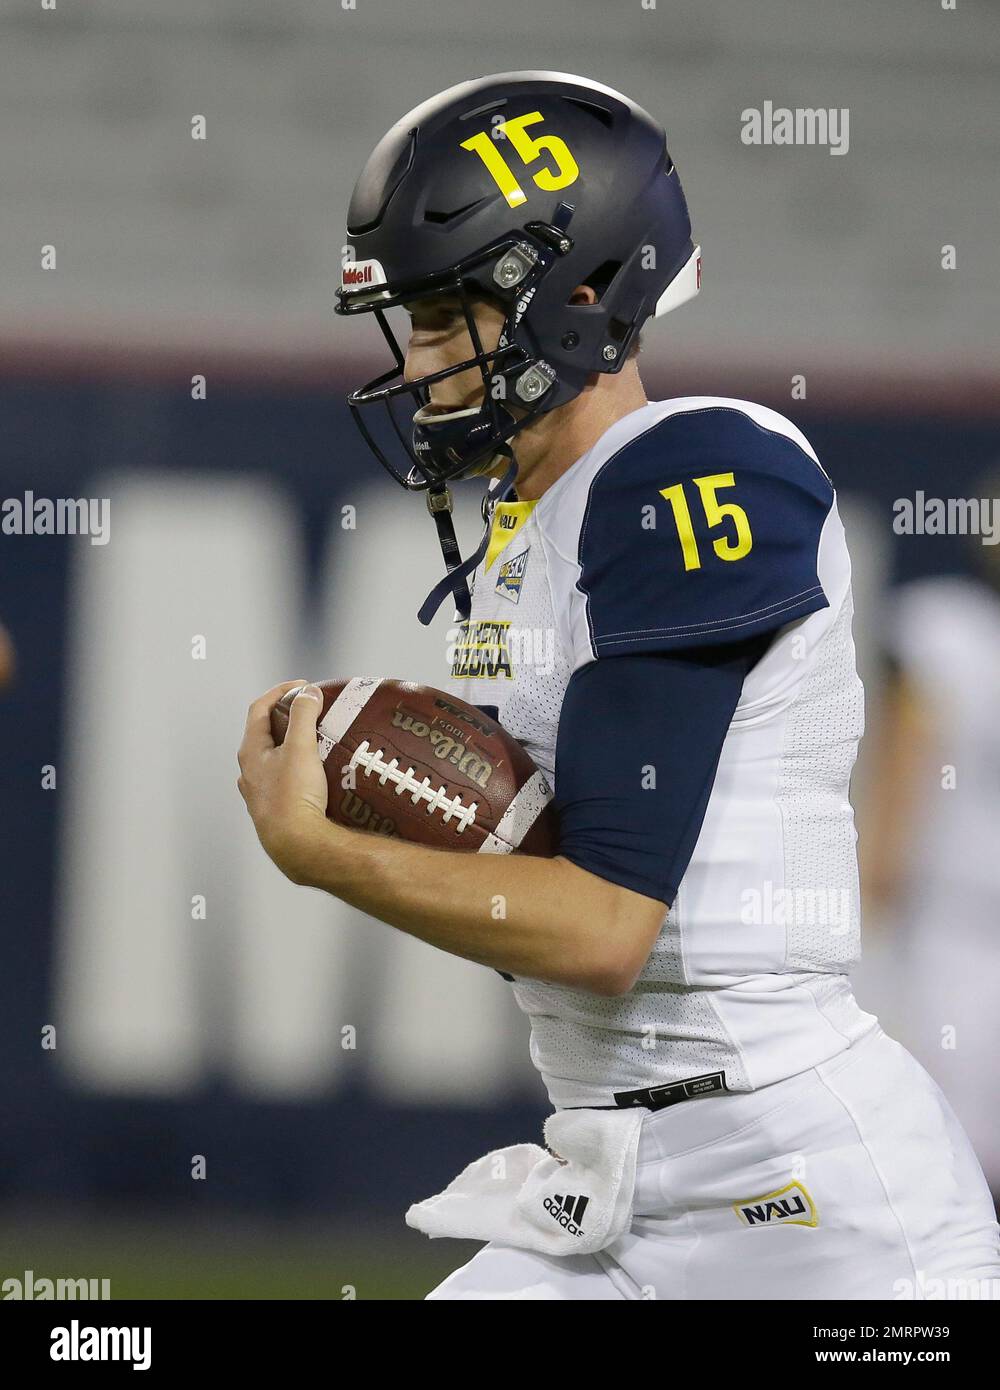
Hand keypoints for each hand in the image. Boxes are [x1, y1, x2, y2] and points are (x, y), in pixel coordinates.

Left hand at [238, 679, 332, 884]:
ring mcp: (259, 794)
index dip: (280, 692)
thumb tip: (307, 692)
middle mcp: (248, 772)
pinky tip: (314, 776)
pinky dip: (296, 769)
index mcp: (250, 752)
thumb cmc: (294, 795)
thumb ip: (303, 716)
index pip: (259, 709)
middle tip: (311, 712)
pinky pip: (282, 781)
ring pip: (272, 760)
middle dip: (287, 718)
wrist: (297, 846)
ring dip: (290, 745)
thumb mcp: (301, 748)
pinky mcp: (273, 812)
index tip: (303, 686)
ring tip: (315, 742)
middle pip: (264, 734)